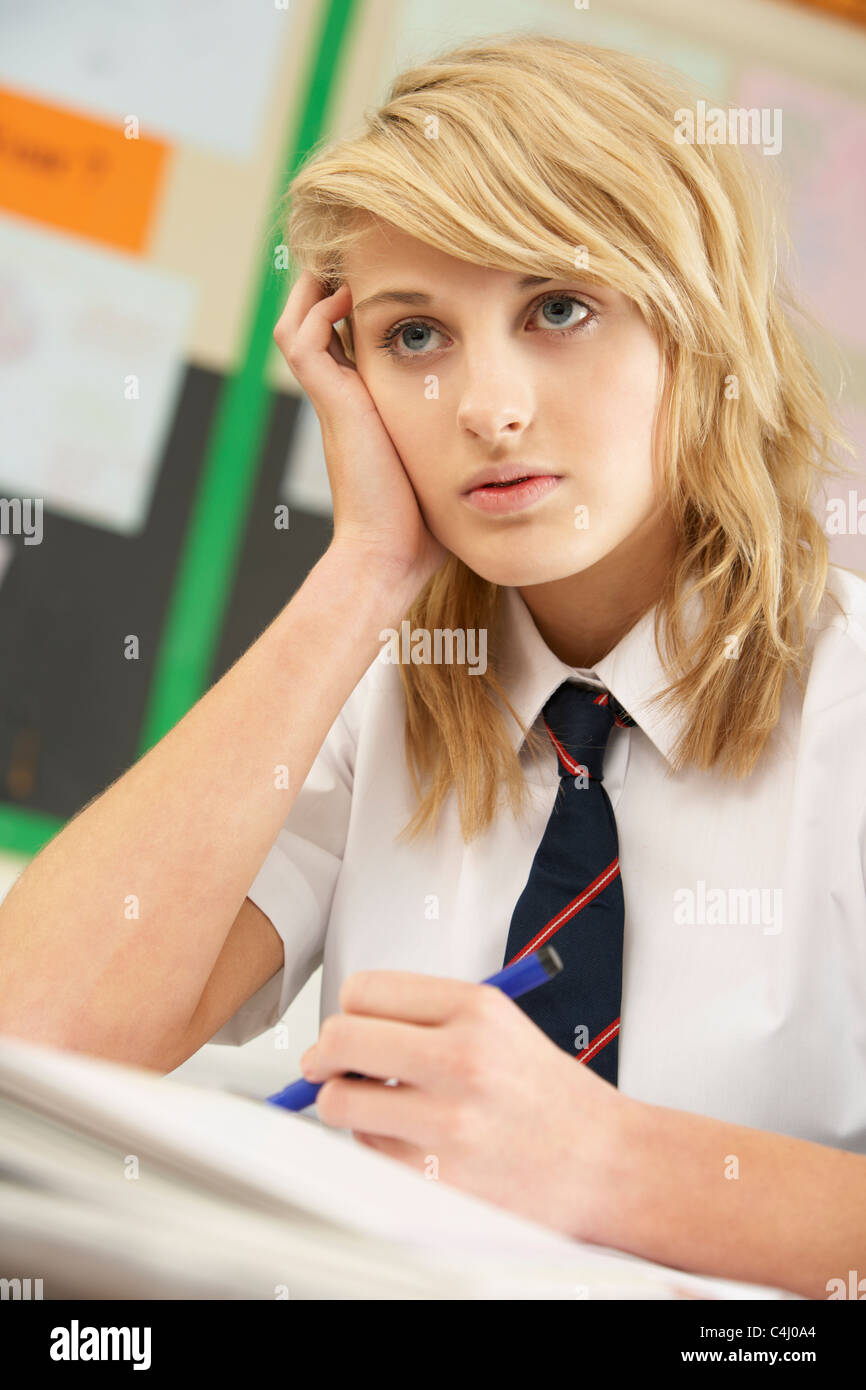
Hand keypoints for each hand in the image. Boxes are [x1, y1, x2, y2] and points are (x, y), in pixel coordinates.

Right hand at [273, 270, 447, 596]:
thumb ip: (474, 440)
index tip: (419, 272)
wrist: (395, 555)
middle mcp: (347, 392)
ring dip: (326, 279)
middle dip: (351, 274)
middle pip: (327, 312)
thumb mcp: (457, 464)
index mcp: (373, 403)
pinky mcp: (327, 401)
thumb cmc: (430, 524)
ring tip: (359, 252)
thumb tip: (522, 429)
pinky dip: (318, 306)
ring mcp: (332, 396)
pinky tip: (354, 292)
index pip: (363, 333)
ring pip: (303, 314)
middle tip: (381, 244)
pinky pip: (301, 336)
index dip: (383, 301)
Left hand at [299, 970, 632, 1242]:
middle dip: (327, 1055)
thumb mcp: (500, 1024)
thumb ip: (425, 1015)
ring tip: (377, 1105)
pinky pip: (368, 1150)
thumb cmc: (551, 1096)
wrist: (607, 1163)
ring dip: (346, 1104)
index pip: (365, 990)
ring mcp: (449, 1121)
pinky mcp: (439, 1176)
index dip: (348, 1010)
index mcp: (477, 1009)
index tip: (349, 1026)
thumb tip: (344, 1028)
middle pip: (342, 1039)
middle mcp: (462, 1059)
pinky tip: (412, 1139)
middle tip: (331, 1065)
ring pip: (341, 1102)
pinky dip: (376, 1144)